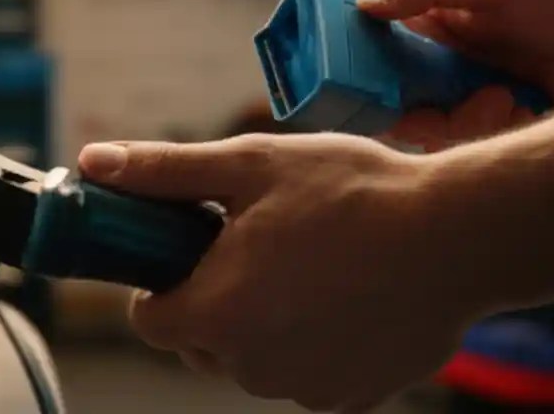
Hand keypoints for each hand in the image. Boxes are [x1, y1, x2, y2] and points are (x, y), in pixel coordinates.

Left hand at [79, 136, 474, 411]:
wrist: (460, 235)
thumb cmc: (354, 193)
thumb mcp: (250, 165)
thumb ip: (164, 172)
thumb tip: (94, 162)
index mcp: (217, 313)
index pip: (148, 319)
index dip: (160, 281)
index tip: (192, 249)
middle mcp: (253, 367)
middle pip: (200, 341)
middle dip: (213, 298)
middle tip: (256, 244)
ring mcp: (306, 388)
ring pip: (255, 357)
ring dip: (265, 320)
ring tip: (309, 262)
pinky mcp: (353, 397)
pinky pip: (308, 371)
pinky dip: (314, 340)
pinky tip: (346, 294)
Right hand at [358, 0, 553, 148]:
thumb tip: (364, 5)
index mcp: (430, 31)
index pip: (372, 55)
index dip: (355, 68)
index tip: (353, 77)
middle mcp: (444, 74)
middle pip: (394, 106)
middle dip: (409, 110)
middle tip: (434, 100)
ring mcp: (473, 110)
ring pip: (432, 137)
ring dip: (460, 123)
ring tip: (501, 96)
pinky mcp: (504, 140)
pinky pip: (475, 154)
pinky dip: (492, 136)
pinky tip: (521, 108)